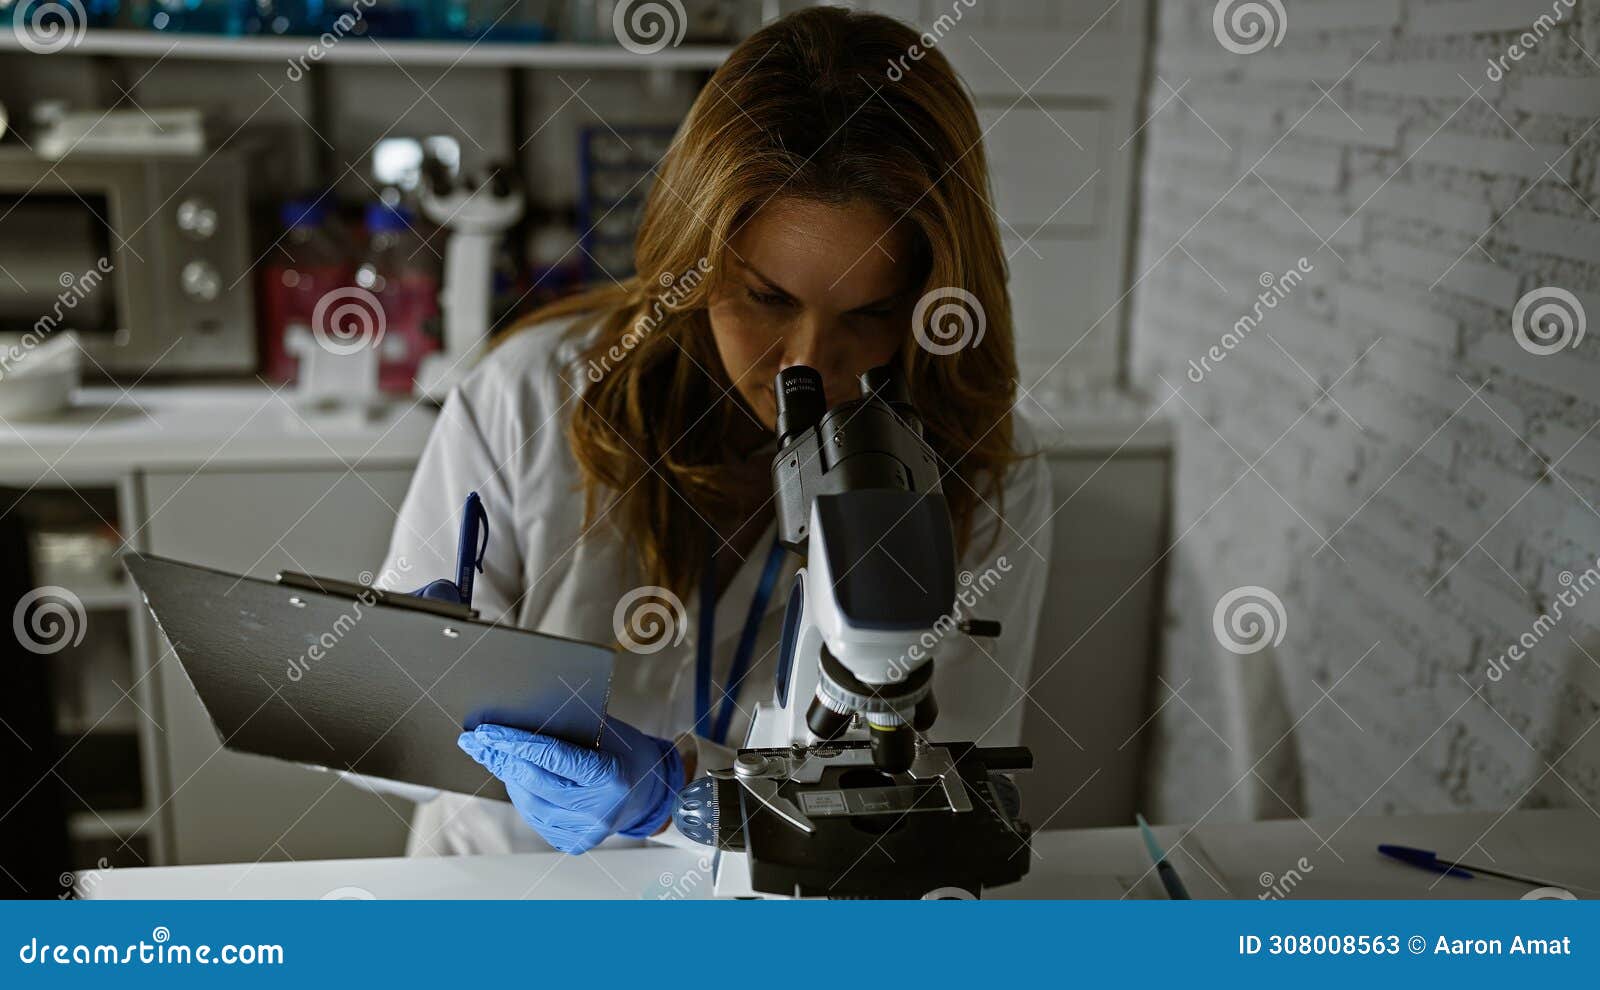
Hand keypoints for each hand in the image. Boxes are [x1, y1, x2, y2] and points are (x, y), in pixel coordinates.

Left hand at [457, 720, 683, 853]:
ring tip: (495, 756)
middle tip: (476, 741)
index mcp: (609, 779)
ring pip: (527, 803)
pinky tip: (516, 779)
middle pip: (533, 782)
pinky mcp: (573, 843)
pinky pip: (535, 818)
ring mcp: (583, 832)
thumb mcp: (606, 734)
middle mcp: (596, 811)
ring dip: (508, 777)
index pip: (551, 757)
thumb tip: (519, 723)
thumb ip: (568, 730)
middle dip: (501, 758)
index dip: (514, 742)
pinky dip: (522, 796)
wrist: (650, 792)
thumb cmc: (629, 756)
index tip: (488, 732)